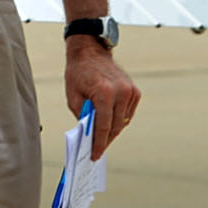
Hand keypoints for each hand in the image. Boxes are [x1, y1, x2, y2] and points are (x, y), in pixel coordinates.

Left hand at [64, 36, 139, 159]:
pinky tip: (109, 122)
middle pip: (115, 127)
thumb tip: (89, 136)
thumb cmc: (79, 72)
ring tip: (101, 137)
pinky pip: (127, 113)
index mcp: (105, 92)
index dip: (98, 144)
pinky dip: (119, 120)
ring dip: (112, 131)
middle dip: (105, 140)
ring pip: (123, 122)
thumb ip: (82, 117)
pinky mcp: (134, 91)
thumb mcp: (73, 96)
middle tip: (97, 150)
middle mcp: (121, 92)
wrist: (90, 51)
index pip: (103, 127)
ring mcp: (130, 91)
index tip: (95, 155)